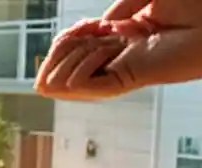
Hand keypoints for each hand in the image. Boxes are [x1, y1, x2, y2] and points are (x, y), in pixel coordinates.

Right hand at [35, 0, 201, 100]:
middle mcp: (113, 65)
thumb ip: (116, 12)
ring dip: (69, 56)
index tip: (91, 23)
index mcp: (117, 47)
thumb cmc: (191, 6)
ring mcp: (116, 76)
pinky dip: (83, 64)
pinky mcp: (123, 83)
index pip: (66, 55)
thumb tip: (97, 29)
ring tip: (101, 40)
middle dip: (61, 47)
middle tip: (91, 30)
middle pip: (54, 73)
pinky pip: (78, 85)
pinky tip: (108, 47)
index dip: (66, 39)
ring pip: (58, 84)